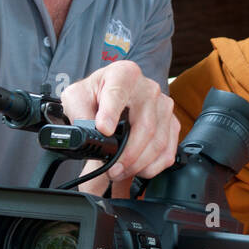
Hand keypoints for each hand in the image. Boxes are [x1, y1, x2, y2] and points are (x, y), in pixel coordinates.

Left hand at [61, 61, 179, 181]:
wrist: (108, 98)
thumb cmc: (95, 96)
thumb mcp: (76, 98)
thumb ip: (79, 114)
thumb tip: (87, 134)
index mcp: (124, 75)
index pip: (118, 93)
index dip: (111, 112)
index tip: (104, 129)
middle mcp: (149, 88)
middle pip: (145, 126)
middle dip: (128, 154)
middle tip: (112, 170)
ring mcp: (164, 106)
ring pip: (158, 142)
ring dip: (139, 164)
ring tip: (120, 173)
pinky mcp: (172, 123)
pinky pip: (168, 151)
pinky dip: (153, 166)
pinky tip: (138, 170)